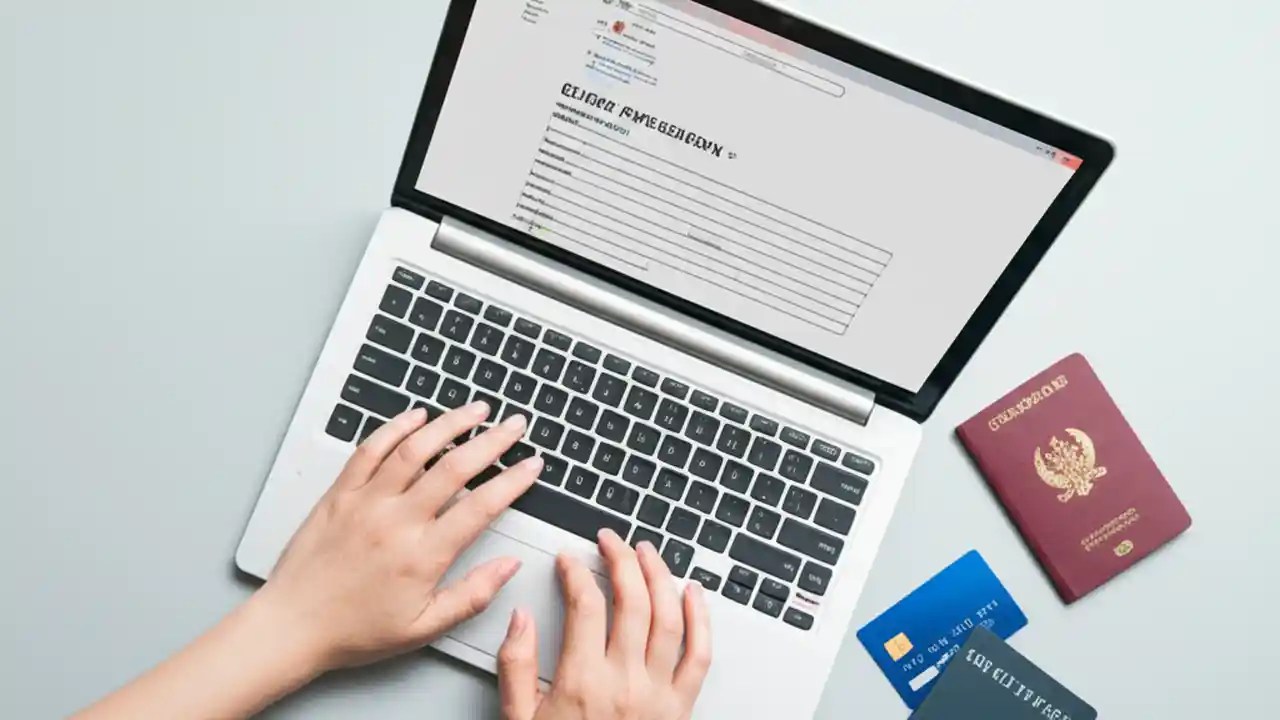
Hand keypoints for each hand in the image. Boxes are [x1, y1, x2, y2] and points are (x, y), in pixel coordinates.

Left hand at [254, 402, 540, 673]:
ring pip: (414, 449)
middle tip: (515, 426)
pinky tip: (416, 416)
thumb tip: (508, 566)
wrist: (292, 627)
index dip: (513, 481)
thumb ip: (472, 596)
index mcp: (423, 556)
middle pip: (455, 467)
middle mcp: (397, 521)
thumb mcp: (424, 627)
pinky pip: (370, 450)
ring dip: (450, 424)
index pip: (481, 506)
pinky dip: (395, 427)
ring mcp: (366, 502)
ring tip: (476, 410)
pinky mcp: (340, 494)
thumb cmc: (355, 632)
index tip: (532, 465)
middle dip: (493, 441)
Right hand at [497, 530, 711, 719]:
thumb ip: (516, 668)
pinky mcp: (682, 708)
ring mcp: (659, 694)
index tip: (569, 561)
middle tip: (612, 541)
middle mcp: (625, 683)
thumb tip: (519, 619)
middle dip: (621, 559)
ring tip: (649, 553)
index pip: (584, 605)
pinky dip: (701, 618)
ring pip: (668, 617)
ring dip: (660, 576)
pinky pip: (701, 654)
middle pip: (631, 600)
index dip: (576, 572)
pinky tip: (693, 593)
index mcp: (581, 683)